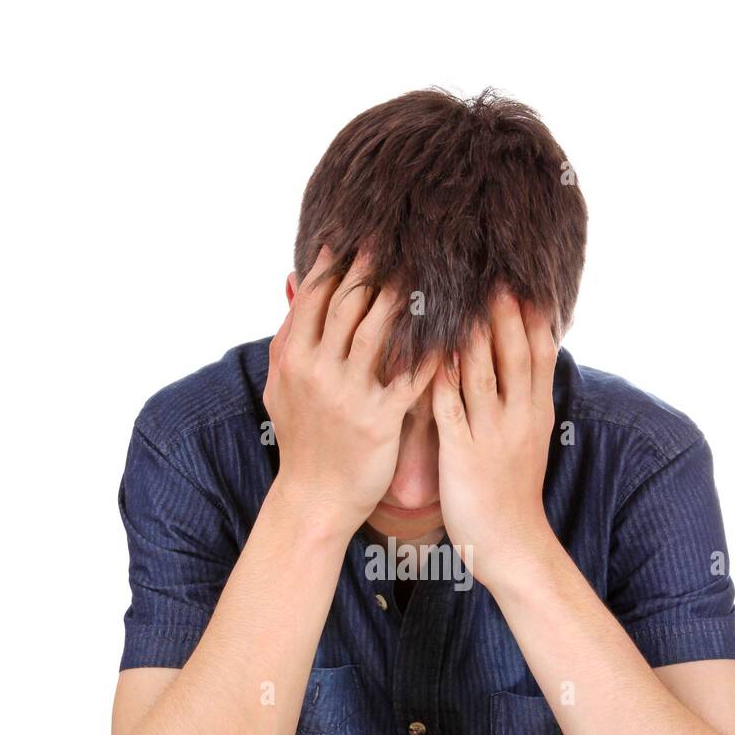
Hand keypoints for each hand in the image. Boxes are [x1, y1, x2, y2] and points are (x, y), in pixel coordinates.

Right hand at [263, 246, 434, 540]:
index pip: (314, 297)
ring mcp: (347, 396)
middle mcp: (317, 372)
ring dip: (403, 298)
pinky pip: (410, 377)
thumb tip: (291, 281)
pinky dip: (432, 351)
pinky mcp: (378, 420)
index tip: (356, 234)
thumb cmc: (302, 441)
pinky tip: (453, 328)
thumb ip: (287, 336)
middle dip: (373, 268)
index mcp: (292, 359)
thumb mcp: (280, 388)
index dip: (336, 263)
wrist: (315, 500)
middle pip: (347, 305)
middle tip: (398, 238)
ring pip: (378, 332)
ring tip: (426, 269)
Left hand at [432, 293, 558, 590]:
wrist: (512, 544)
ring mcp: (491, 435)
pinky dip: (440, 378)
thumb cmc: (512, 492)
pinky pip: (450, 408)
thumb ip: (522, 400)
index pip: (541, 353)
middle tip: (494, 273)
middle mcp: (519, 417)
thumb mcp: (528, 440)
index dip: (534, 315)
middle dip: (505, 313)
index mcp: (537, 412)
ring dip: (470, 334)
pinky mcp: (463, 454)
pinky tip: (427, 353)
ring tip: (458, 297)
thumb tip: (520, 363)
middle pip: (515, 353)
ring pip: (482, 374)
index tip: (525, 280)